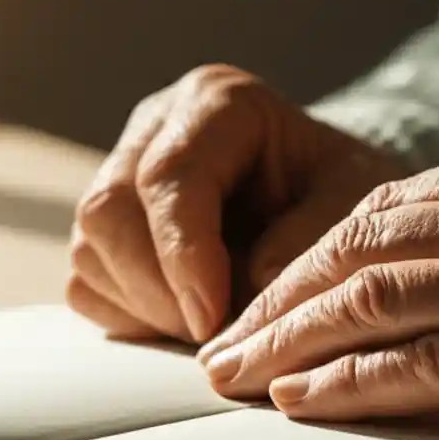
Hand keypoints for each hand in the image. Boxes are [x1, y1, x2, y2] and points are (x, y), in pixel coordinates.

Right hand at [66, 64, 406, 342]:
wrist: (325, 201)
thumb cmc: (340, 195)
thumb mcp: (352, 206)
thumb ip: (307, 243)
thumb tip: (246, 291)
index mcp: (216, 103)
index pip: (169, 176)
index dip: (183, 254)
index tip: (212, 319)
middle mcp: (153, 130)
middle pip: (108, 211)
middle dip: (156, 289)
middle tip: (212, 336)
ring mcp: (119, 177)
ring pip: (90, 251)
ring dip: (145, 308)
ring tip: (210, 327)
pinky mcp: (105, 230)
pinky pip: (86, 284)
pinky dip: (130, 317)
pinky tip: (183, 319)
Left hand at [198, 132, 438, 439]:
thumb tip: (403, 276)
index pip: (386, 208)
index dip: (309, 259)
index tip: (261, 298)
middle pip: (362, 245)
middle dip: (279, 298)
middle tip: (223, 342)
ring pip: (379, 299)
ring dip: (293, 340)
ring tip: (239, 374)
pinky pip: (430, 362)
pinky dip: (355, 382)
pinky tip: (306, 398)